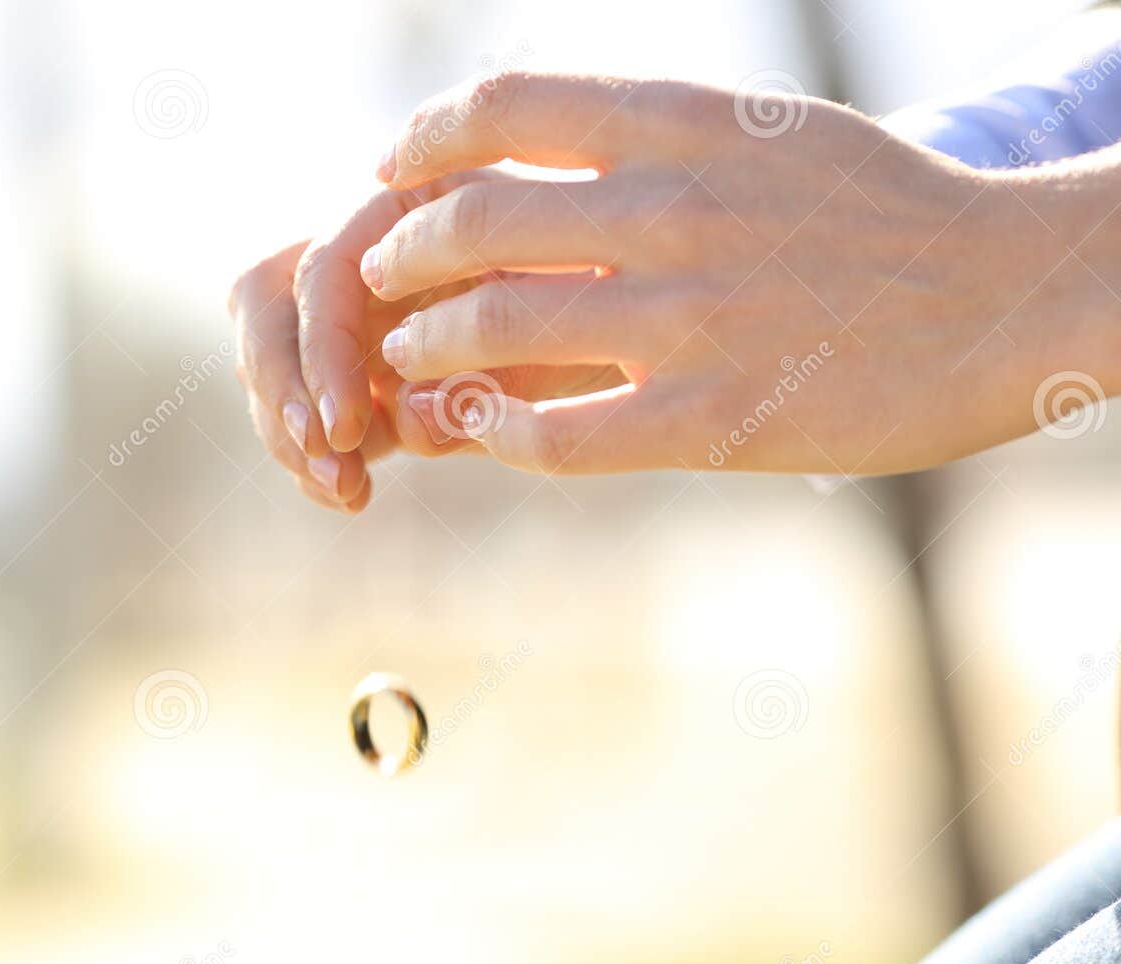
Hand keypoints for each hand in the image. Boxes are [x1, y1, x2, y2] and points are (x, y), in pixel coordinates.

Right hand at [227, 174, 624, 510]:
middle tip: (331, 464)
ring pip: (272, 358)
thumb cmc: (627, 299)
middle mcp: (370, 244)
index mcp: (418, 203)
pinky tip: (354, 496)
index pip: (322, 271)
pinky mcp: (360, 370)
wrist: (663, 324)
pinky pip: (310, 408)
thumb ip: (495, 355)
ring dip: (290, 431)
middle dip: (285, 391)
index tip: (348, 428)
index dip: (321, 352)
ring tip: (346, 491)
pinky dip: (321, 454)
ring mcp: (357, 306)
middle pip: (268, 307)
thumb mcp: (574, 322)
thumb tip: (409, 416)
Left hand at [366, 72, 1119, 474]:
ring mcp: (691, 319)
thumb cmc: (883, 213)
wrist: (1005, 300)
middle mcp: (677, 210)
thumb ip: (658, 135)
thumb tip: (543, 142)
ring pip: (495, 325)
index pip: (507, 106)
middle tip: (379, 280)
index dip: (425, 138)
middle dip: (400, 255)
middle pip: (473, 218)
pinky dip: (496, 433)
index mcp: (690, 126)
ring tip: (409, 359)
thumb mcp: (768, 132)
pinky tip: (482, 430)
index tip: (393, 169)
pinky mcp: (712, 420)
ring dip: (426, 346)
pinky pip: (558, 435)